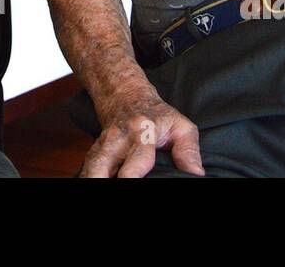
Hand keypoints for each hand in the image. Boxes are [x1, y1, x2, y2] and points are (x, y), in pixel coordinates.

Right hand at [81, 88, 204, 177]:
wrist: (126, 96)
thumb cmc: (157, 115)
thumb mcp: (180, 126)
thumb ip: (188, 150)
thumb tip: (196, 175)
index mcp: (143, 132)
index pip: (137, 157)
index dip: (132, 174)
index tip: (132, 181)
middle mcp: (119, 138)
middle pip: (102, 162)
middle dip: (102, 177)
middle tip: (107, 187)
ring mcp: (103, 144)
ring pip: (91, 165)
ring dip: (92, 176)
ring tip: (95, 185)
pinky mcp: (95, 150)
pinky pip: (87, 166)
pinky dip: (89, 175)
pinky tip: (94, 179)